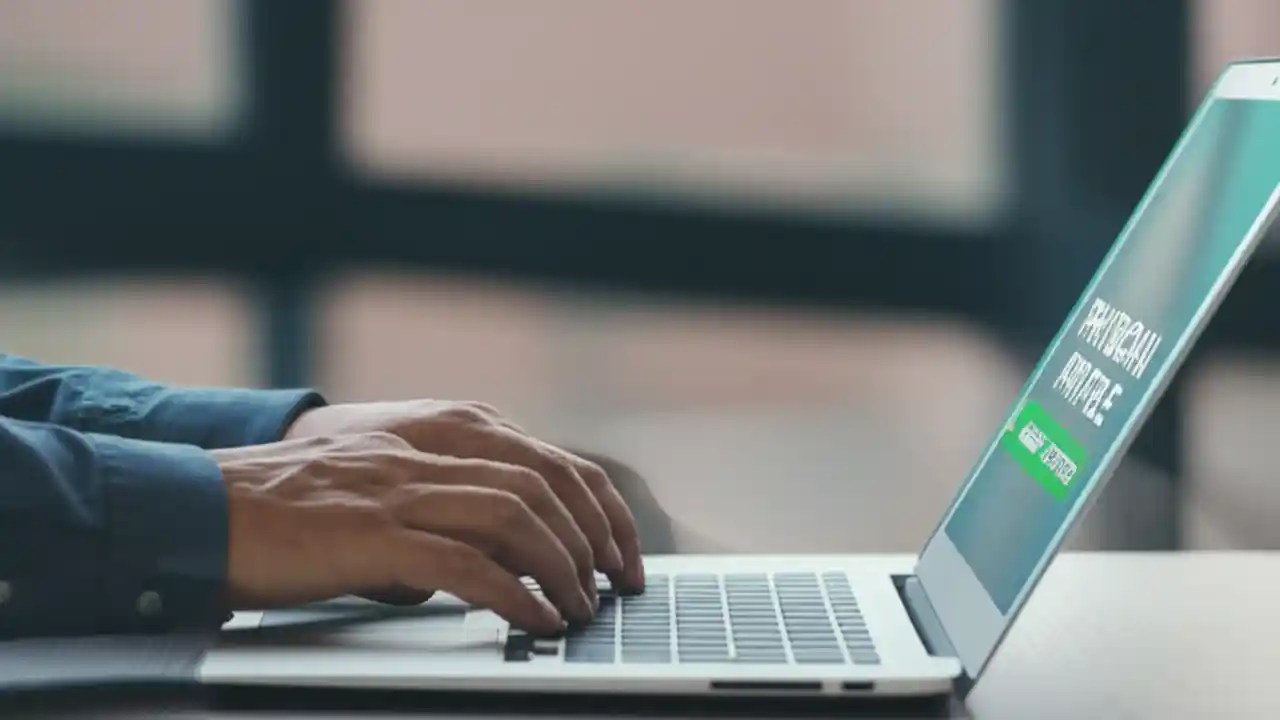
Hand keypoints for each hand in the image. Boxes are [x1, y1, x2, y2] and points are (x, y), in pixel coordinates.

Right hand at [284, 400, 644, 591]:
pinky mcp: (370, 535)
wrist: (197, 509)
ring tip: (581, 607)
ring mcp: (397, 489)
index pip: (543, 456)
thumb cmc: (281, 511)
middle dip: (594, 535)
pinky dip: (513, 594)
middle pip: (542, 480)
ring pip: (513, 514)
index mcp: (429, 437)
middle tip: (616, 582)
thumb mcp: (373, 496)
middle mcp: (422, 452)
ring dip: (561, 565)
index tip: (617, 547)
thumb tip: (481, 567)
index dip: (594, 502)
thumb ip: (430, 515)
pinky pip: (463, 563)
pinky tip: (535, 619)